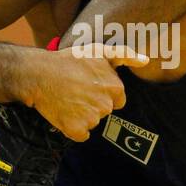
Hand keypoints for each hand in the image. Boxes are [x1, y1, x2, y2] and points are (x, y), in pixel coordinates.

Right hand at [27, 43, 148, 140]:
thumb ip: (125, 55)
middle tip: (76, 90)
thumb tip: (146, 61)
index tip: (88, 85)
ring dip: (82, 115)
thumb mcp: (99, 51)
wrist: (39, 74)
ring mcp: (92, 119)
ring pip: (92, 122)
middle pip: (104, 111)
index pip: (117, 100)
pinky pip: (80, 134)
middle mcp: (106, 105)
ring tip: (68, 98)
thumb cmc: (69, 60)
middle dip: (92, 104)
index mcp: (116, 88)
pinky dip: (73, 127)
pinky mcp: (77, 130)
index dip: (102, 93)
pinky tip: (64, 112)